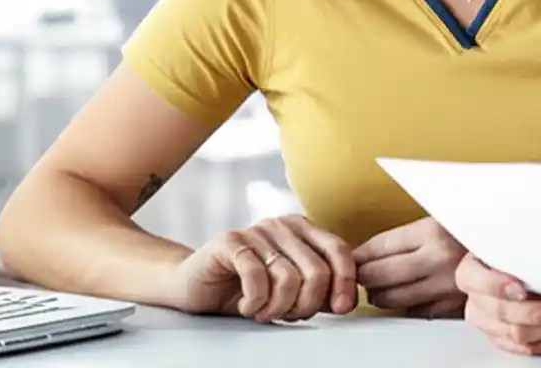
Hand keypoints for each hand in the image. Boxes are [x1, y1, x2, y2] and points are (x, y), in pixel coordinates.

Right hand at [170, 215, 357, 322]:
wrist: (195, 285)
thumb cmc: (244, 287)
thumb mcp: (289, 291)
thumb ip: (317, 290)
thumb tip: (346, 300)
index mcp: (303, 230)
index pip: (339, 251)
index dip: (345, 282)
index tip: (341, 308)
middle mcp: (283, 225)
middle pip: (317, 271)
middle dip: (307, 305)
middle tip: (288, 315)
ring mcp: (257, 230)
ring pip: (289, 278)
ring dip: (278, 308)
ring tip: (264, 312)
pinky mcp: (231, 241)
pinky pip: (257, 277)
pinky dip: (256, 302)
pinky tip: (248, 307)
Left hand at [352, 216, 466, 317]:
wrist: (518, 246)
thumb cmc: (473, 232)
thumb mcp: (444, 220)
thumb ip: (410, 235)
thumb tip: (369, 252)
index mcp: (433, 231)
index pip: (379, 246)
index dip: (360, 254)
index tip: (353, 258)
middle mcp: (439, 258)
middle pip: (380, 275)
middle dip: (364, 276)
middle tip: (360, 274)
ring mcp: (447, 284)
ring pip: (394, 298)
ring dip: (380, 295)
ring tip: (379, 288)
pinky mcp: (455, 305)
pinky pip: (417, 312)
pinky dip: (406, 306)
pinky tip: (407, 297)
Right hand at [455, 252, 540, 355]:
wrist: (515, 270)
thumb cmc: (515, 254)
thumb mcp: (513, 243)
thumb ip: (525, 247)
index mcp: (471, 272)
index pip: (476, 279)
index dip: (497, 286)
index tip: (521, 288)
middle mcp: (477, 301)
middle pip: (504, 313)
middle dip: (540, 313)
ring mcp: (489, 324)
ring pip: (519, 336)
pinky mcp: (505, 341)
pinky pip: (531, 349)